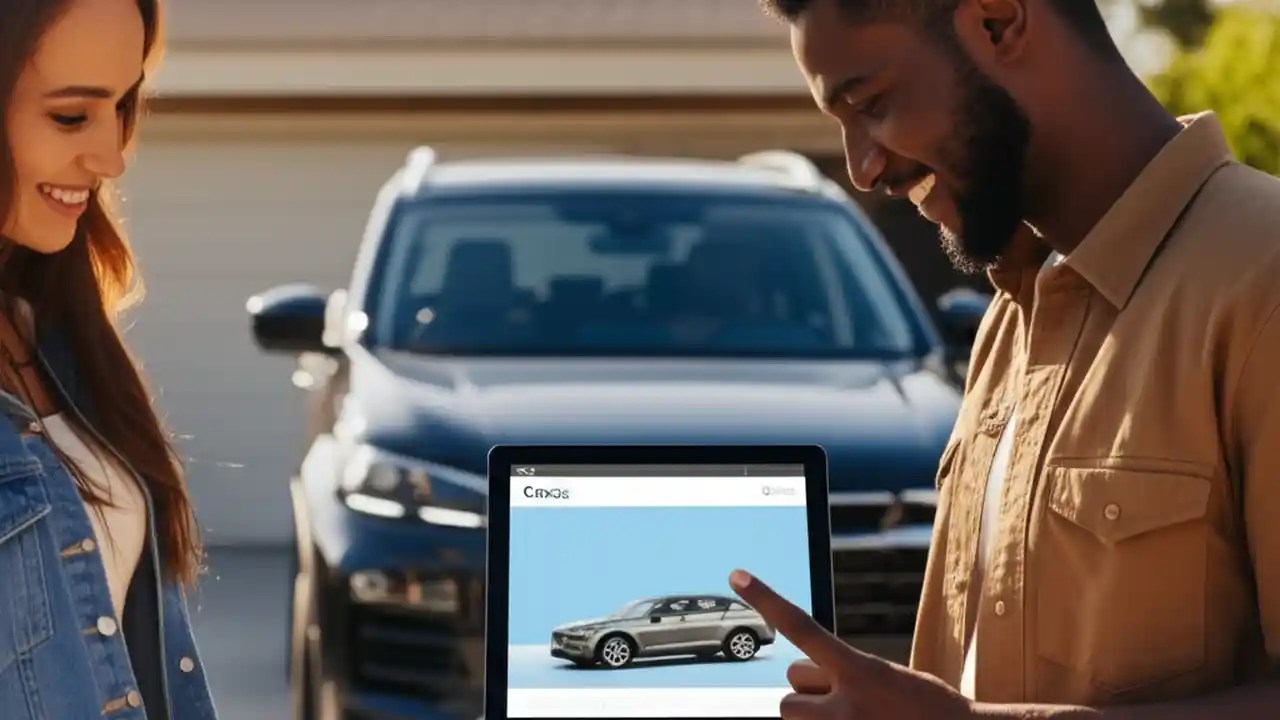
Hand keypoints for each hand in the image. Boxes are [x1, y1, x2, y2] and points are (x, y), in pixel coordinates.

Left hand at [729, 569, 976, 719]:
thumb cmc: (927, 709)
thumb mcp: (885, 676)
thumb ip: (844, 672)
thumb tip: (808, 676)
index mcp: (860, 670)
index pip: (802, 627)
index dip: (767, 599)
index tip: (737, 576)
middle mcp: (845, 701)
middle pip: (792, 682)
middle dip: (811, 688)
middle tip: (848, 699)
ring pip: (793, 714)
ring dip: (814, 714)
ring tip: (853, 717)